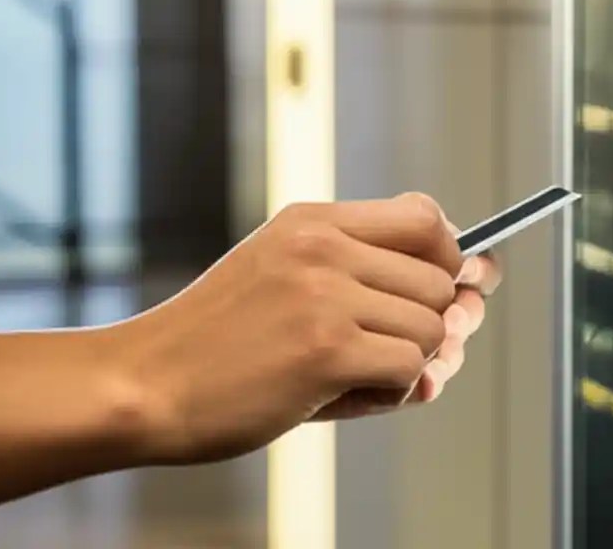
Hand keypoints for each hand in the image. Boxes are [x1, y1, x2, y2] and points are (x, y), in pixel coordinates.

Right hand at [103, 193, 464, 463]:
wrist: (143, 385)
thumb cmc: (218, 344)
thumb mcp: (282, 276)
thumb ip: (366, 277)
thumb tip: (470, 303)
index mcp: (313, 221)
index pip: (427, 218)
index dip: (449, 258)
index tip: (442, 289)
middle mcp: (324, 246)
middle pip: (442, 279)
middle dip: (431, 323)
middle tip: (391, 351)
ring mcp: (325, 294)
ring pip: (433, 326)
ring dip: (409, 362)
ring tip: (354, 374)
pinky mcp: (325, 348)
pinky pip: (412, 368)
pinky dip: (393, 392)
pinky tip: (345, 394)